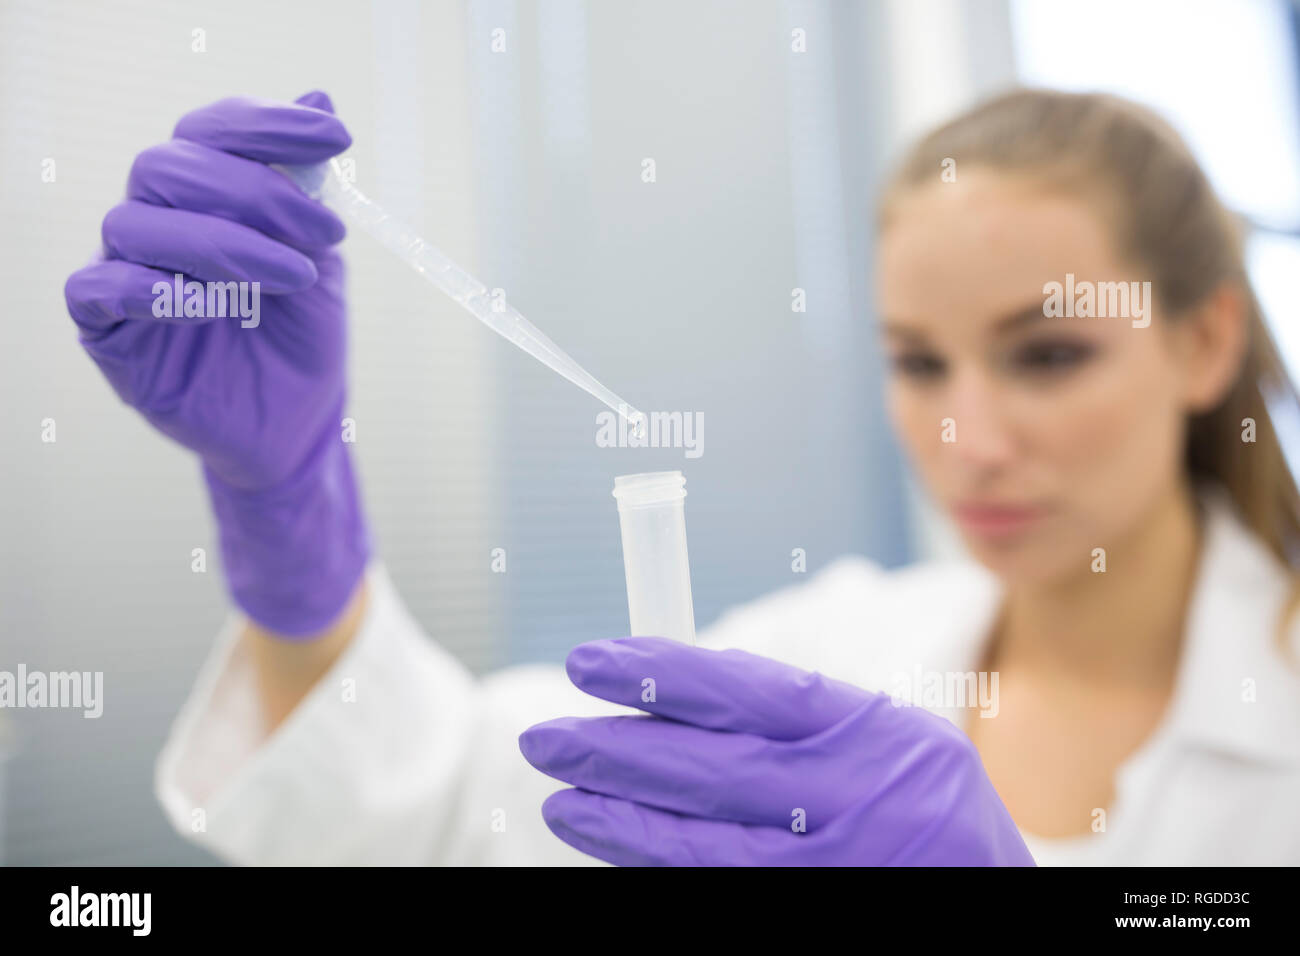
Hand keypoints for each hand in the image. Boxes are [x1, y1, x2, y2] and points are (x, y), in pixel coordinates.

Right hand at [63, 91, 367, 636]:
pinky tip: (212, 303)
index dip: (267, 125)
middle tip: (326, 234)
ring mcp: (128, 275)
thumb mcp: (321, 260)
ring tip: (294, 276)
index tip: (335, 137)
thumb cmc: (302, 340)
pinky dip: (148, 286)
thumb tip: (318, 97)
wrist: (298, 427)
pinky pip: (96, 290)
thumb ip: (312, 189)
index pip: (211, 131)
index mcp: (203, 196)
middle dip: (257, 191)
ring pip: (135, 221)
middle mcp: (157, 223)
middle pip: (168, 166)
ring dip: (224, 241)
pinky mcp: (110, 335)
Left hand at [519, 637, 1034, 865]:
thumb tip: (680, 699)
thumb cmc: (924, 804)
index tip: (592, 662)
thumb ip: (799, 719)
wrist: (989, 892)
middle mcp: (850, 797)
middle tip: (545, 736)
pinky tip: (617, 848)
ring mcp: (834, 866)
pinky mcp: (810, 912)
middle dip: (615, 750)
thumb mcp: (888, 738)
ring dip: (620, 822)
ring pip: (701, 845)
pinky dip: (660, 868)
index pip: (744, 690)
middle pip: (706, 770)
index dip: (660, 674)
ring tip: (559, 801)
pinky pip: (718, 888)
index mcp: (866, 731)